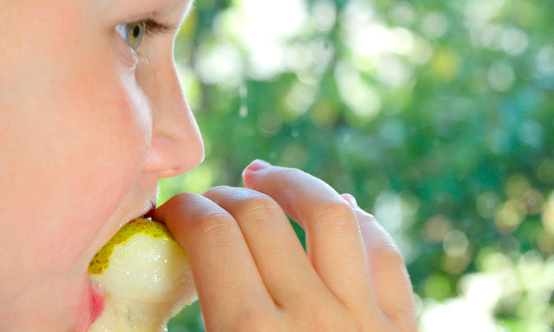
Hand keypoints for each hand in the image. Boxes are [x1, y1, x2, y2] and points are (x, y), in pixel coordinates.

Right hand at [153, 160, 416, 330]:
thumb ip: (180, 326)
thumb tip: (150, 286)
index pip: (211, 235)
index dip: (183, 208)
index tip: (173, 210)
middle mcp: (311, 317)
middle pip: (261, 217)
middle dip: (223, 196)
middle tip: (208, 202)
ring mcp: (365, 319)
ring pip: (331, 214)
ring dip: (291, 183)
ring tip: (263, 177)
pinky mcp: (403, 328)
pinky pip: (385, 252)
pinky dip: (360, 220)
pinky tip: (340, 208)